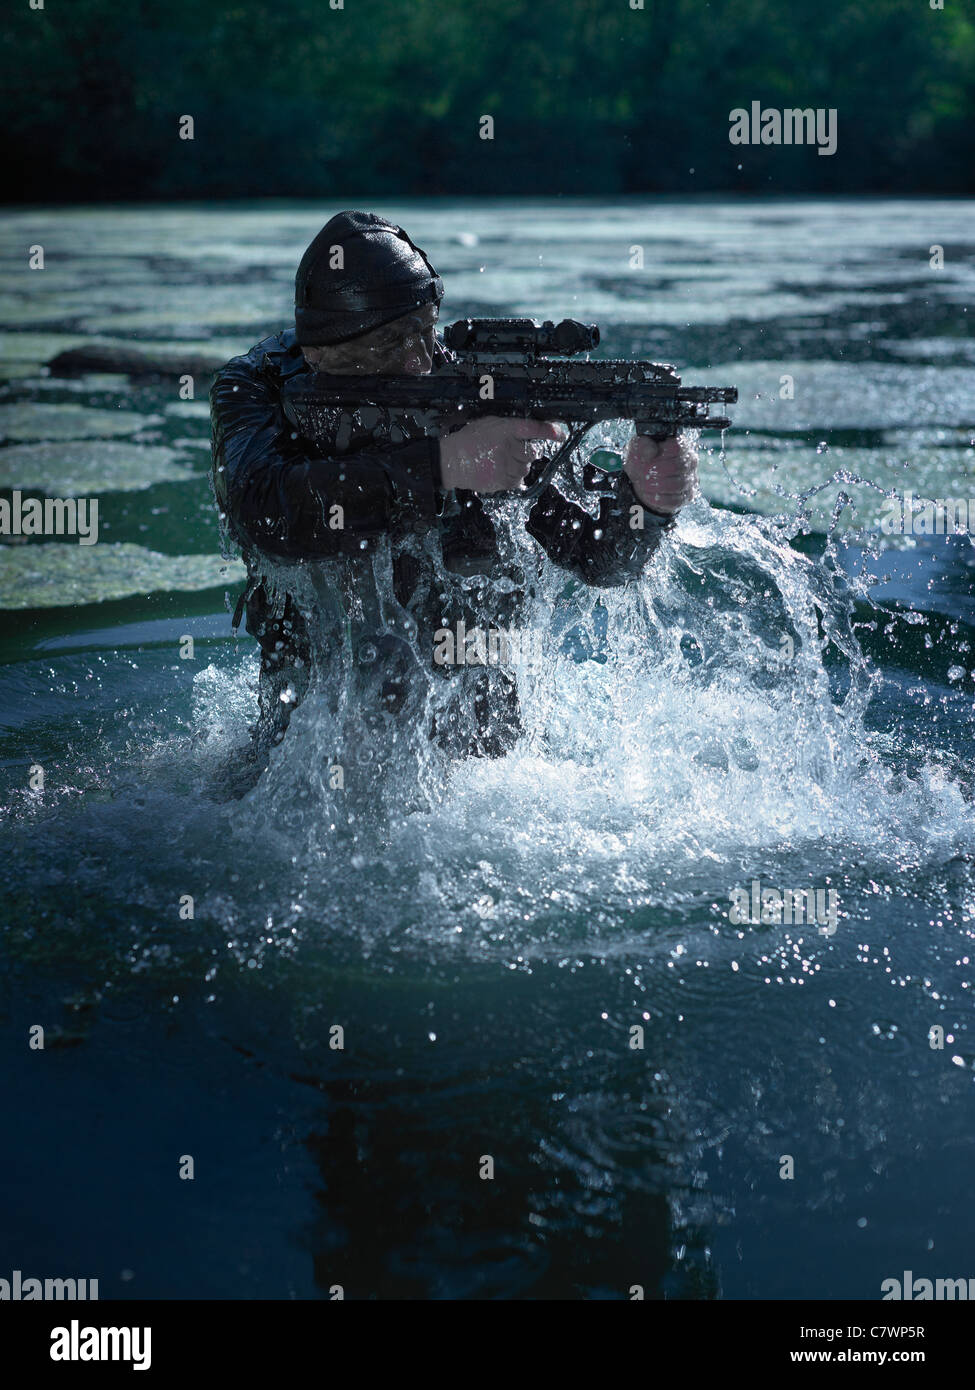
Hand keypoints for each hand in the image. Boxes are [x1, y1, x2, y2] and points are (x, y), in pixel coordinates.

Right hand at [438, 416, 563, 492]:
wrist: (451, 461)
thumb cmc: (469, 441)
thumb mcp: (489, 424)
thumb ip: (509, 428)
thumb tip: (529, 433)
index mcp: (505, 429)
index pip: (534, 428)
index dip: (550, 431)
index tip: (560, 433)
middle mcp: (508, 446)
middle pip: (533, 453)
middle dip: (527, 454)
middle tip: (514, 452)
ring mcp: (505, 465)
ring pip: (526, 469)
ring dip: (519, 467)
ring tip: (503, 462)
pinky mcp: (502, 480)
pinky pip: (517, 481)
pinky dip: (513, 478)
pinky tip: (500, 471)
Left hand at [623, 433, 698, 515]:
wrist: (642, 481)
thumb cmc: (643, 461)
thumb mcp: (636, 450)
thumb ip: (641, 446)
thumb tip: (651, 451)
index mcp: (680, 445)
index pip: (676, 447)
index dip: (660, 453)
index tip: (648, 457)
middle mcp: (690, 462)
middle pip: (678, 466)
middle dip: (656, 471)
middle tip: (642, 473)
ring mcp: (690, 480)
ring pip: (677, 485)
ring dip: (656, 485)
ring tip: (643, 484)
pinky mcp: (686, 497)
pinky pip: (675, 500)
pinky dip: (658, 499)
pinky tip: (648, 494)